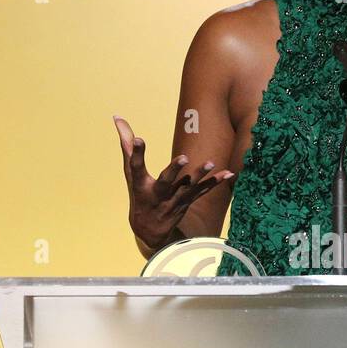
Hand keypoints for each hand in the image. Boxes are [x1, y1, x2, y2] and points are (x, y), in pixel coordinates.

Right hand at [113, 115, 233, 252]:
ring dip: (200, 175)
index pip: (136, 168)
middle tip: (183, 157)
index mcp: (141, 185)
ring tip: (211, 163)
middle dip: (174, 170)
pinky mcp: (188, 202)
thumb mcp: (130, 173)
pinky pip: (203, 192)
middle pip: (166, 181)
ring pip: (189, 187)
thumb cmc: (139, 195)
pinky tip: (229, 173)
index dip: (137, 153)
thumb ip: (127, 146)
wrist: (149, 230)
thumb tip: (117, 116)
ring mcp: (174, 200)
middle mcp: (158, 194)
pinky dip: (215, 183)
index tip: (138, 139)